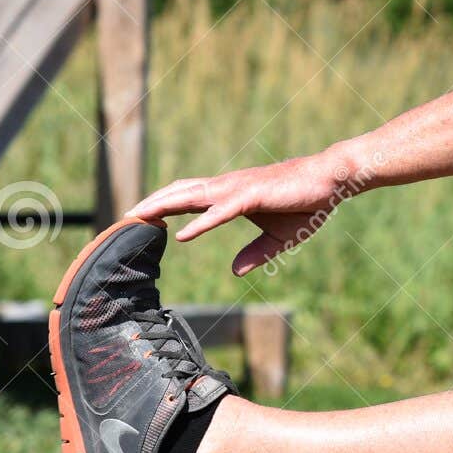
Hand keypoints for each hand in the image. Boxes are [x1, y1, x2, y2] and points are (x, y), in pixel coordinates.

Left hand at [129, 150, 360, 275]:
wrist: (330, 181)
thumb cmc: (306, 204)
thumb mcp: (279, 238)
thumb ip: (255, 253)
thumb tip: (234, 270)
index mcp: (232, 194)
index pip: (189, 198)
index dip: (163, 206)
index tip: (139, 219)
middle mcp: (229, 187)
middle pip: (180, 193)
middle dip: (151, 204)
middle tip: (122, 219)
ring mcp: (239, 189)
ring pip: (192, 197)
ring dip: (163, 207)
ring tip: (138, 219)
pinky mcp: (252, 196)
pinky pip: (221, 212)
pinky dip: (200, 224)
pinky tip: (182, 235)